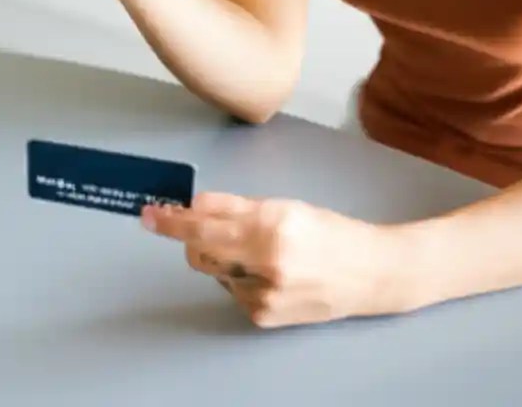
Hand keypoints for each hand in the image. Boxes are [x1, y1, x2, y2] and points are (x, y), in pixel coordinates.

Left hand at [142, 193, 417, 327]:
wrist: (371, 274)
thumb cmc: (330, 233)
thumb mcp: (285, 207)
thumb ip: (234, 206)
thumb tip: (192, 204)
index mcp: (270, 228)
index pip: (204, 225)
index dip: (171, 221)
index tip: (149, 215)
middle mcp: (265, 263)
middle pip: (199, 251)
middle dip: (198, 238)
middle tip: (213, 228)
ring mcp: (263, 295)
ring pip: (215, 272)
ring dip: (226, 259)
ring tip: (263, 254)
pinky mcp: (263, 316)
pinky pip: (233, 291)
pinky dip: (242, 279)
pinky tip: (273, 275)